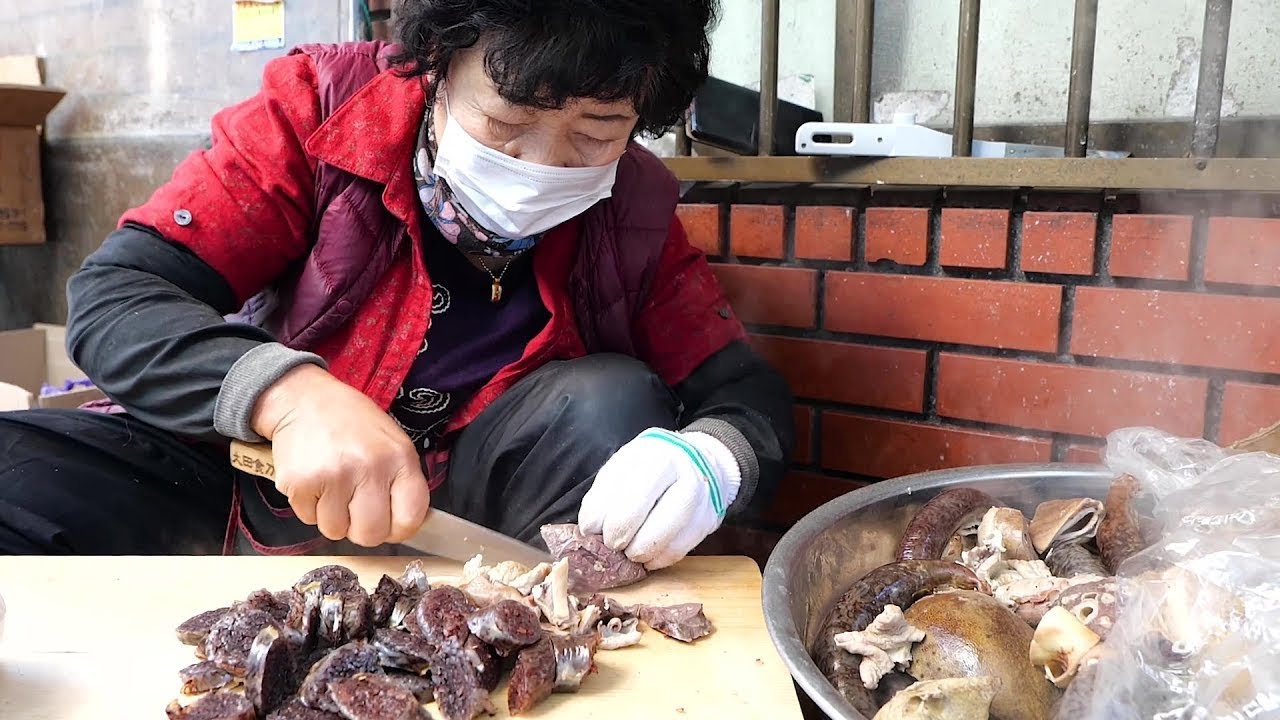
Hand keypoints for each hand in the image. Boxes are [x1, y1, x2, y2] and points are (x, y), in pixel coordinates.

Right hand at [250, 364, 429, 546]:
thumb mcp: (392, 442)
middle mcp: (370, 468)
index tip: (389, 523)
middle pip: (371, 534)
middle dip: (361, 528)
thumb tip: (407, 524)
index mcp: (400, 458)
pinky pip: (309, 519)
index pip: (410, 518)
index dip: (398, 529)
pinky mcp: (301, 483)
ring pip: (336, 531)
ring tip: (332, 487)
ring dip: (332, 517)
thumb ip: (402, 482)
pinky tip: (315, 480)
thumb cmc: (351, 423)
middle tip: (354, 508)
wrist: (303, 400)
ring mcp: (334, 476)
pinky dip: (310, 507)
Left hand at [578, 428, 740, 570]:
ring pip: (660, 537)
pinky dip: (657, 560)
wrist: (698, 461)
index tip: (592, 530)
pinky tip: (648, 556)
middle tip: (611, 544)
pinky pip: (678, 551)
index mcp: (651, 455)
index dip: (599, 521)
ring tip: (629, 551)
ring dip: (637, 553)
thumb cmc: (651, 468)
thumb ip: (604, 496)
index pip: (616, 494)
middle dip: (615, 538)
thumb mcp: (624, 468)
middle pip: (635, 514)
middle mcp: (678, 472)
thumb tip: (590, 532)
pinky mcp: (708, 520)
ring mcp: (697, 497)